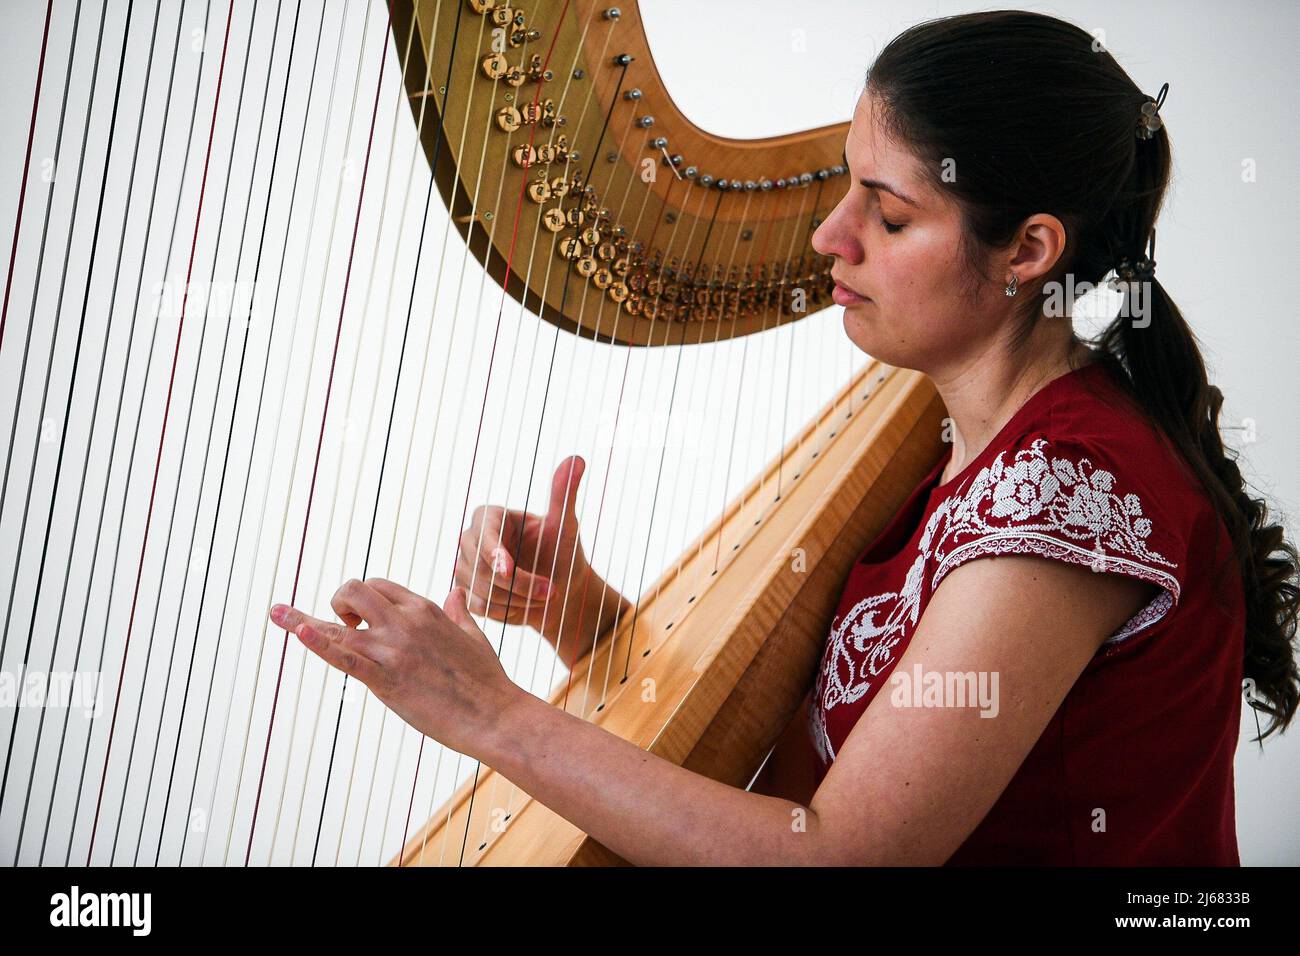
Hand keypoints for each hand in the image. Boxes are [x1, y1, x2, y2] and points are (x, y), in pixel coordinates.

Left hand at [269, 578, 522, 757]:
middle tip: (341, 626)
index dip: (362, 598)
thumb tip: (455, 592)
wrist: (495, 714)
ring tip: (281, 615)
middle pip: (355, 592)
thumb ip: (459, 612)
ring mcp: (393, 650)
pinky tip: (296, 630)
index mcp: (425, 610)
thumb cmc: (488, 679)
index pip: (380, 586)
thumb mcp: (473, 635)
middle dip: (338, 602)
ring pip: (339, 624)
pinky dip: (317, 643)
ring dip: (305, 620)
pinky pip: (343, 658)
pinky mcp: (385, 680)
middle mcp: (405, 623)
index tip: (357, 617)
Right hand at [455, 455, 592, 638]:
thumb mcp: (566, 526)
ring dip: (518, 599)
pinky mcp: (469, 592)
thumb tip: (577, 459)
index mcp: (490, 516)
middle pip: (478, 565)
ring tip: (545, 595)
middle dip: (517, 584)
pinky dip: (508, 611)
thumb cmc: (563, 554)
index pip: (482, 533)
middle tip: (551, 591)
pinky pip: (481, 607)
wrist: (562, 592)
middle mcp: (472, 539)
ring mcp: (466, 566)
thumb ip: (564, 494)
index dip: (493, 553)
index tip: (509, 570)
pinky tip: (527, 605)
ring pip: (480, 589)